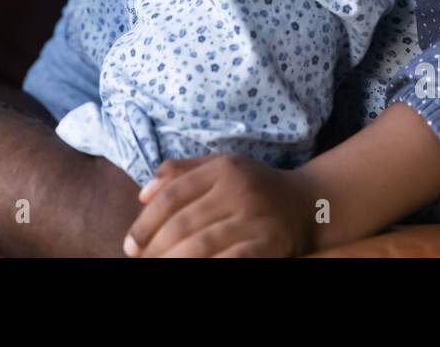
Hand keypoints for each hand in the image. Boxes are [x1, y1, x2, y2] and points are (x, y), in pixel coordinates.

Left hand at [123, 155, 318, 257]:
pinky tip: (193, 271)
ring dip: (174, 261)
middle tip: (141, 262)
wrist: (309, 203)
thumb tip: (142, 194)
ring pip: (202, 244)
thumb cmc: (255, 186)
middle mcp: (238, 189)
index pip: (172, 194)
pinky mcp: (269, 242)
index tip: (131, 244)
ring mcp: (255, 216)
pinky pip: (233, 259)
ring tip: (158, 271)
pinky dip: (209, 266)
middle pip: (183, 223)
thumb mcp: (222, 167)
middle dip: (155, 248)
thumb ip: (182, 172)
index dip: (146, 222)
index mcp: (222, 168)